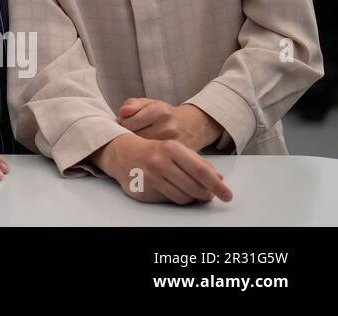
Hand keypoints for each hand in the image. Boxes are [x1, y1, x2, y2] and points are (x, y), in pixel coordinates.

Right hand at [95, 134, 232, 204]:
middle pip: (194, 188)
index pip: (201, 171)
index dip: (217, 186)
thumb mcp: (176, 149)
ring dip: (193, 198)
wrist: (122, 153)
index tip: (227, 195)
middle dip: (207, 195)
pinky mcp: (144, 190)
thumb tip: (218, 179)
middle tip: (210, 195)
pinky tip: (176, 190)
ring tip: (192, 192)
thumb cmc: (153, 150)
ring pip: (184, 198)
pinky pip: (170, 200)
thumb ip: (199, 162)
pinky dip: (178, 198)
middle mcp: (159, 162)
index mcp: (170, 148)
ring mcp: (150, 178)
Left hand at [117, 98, 221, 150]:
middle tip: (128, 136)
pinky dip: (147, 157)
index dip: (121, 125)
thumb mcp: (149, 103)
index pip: (128, 123)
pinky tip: (147, 153)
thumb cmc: (165, 114)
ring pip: (143, 151)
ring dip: (136, 149)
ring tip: (137, 144)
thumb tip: (122, 113)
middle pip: (134, 138)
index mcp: (159, 112)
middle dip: (127, 138)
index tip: (123, 125)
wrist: (193, 125)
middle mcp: (167, 128)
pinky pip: (155, 159)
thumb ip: (132, 105)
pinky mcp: (177, 157)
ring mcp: (174, 144)